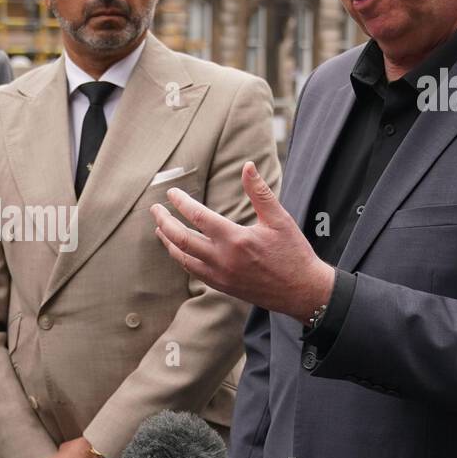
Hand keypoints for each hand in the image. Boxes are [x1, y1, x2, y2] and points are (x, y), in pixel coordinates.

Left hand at [151, 161, 334, 319]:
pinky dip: (180, 257)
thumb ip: (259, 192)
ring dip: (167, 241)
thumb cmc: (293, 253)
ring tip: (159, 228)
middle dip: (164, 221)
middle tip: (154, 209)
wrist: (302, 291)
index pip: (198, 216)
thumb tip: (247, 166)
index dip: (181, 202)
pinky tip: (177, 248)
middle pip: (180, 238)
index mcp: (236, 239)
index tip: (171, 192)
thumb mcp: (280, 219)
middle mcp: (222, 259)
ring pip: (182, 257)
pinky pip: (192, 271)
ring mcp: (219, 276)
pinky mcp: (221, 286)